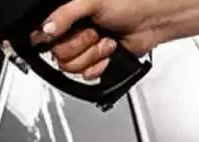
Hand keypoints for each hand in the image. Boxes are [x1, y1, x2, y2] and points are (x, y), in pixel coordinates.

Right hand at [28, 0, 166, 79]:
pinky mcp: (95, 63)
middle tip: (95, 33)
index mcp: (66, 16)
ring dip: (92, 55)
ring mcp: (84, 49)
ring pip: (70, 67)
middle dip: (80, 46)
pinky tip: (108, 54)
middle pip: (57, 55)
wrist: (155, 20)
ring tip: (106, 42)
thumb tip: (45, 29)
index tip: (63, 34)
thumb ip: (65, 14)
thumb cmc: (131, 3)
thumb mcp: (93, 1)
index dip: (51, 39)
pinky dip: (99, 67)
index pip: (42, 35)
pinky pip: (85, 76)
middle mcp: (72, 32)